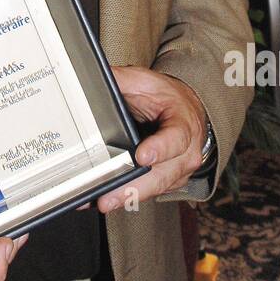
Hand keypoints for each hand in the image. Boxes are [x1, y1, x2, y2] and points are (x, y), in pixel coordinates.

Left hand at [95, 66, 207, 211]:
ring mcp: (177, 172)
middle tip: (108, 196)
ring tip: (99, 201)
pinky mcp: (165, 183)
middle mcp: (186, 153)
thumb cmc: (166, 98)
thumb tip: (93, 79)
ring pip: (152, 189)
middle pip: (161, 176)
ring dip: (124, 197)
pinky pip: (145, 193)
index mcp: (184, 123)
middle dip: (133, 189)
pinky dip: (124, 197)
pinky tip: (101, 199)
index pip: (175, 139)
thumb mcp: (145, 81)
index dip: (159, 149)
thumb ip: (121, 80)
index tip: (141, 157)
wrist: (186, 111)